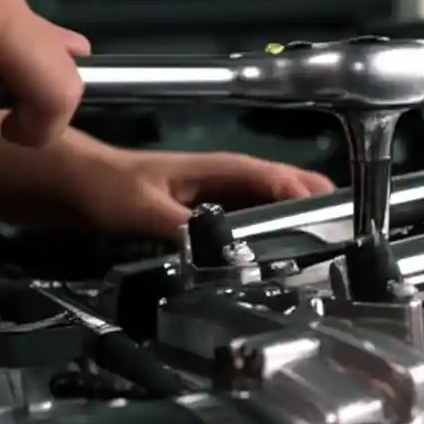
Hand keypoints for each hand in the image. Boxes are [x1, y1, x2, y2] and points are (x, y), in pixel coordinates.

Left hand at [0, 118, 335, 240]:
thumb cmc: (23, 165)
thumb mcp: (103, 194)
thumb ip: (156, 216)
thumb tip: (206, 243)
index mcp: (167, 173)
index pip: (246, 177)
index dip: (290, 188)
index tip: (329, 202)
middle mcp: (158, 186)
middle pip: (235, 195)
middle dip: (281, 208)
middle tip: (321, 227)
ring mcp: (135, 205)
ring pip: (205, 217)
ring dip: (244, 231)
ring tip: (279, 251)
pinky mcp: (109, 224)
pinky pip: (171, 240)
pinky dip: (199, 253)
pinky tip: (200, 268)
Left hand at [66, 147, 335, 240]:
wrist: (76, 183)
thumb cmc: (105, 186)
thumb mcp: (142, 210)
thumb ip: (181, 229)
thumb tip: (215, 249)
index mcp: (218, 169)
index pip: (277, 178)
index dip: (308, 196)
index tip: (335, 215)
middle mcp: (225, 179)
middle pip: (287, 188)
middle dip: (319, 205)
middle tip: (348, 234)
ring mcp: (218, 194)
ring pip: (273, 204)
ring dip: (299, 220)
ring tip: (327, 246)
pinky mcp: (207, 212)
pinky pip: (252, 220)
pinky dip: (273, 232)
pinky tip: (280, 254)